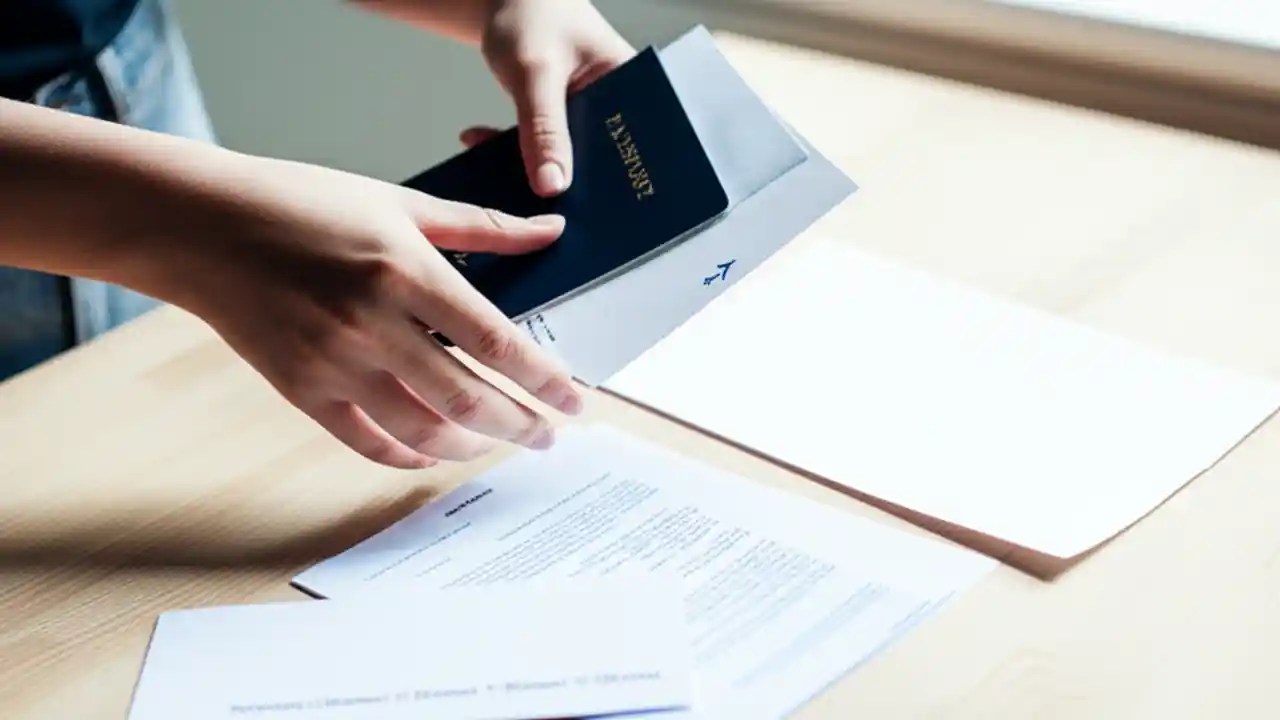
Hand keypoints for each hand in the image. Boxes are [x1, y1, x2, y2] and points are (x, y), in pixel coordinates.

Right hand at [153, 154, 583, 468]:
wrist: (203, 228)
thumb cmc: (303, 204)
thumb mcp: (398, 202)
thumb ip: (482, 227)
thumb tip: (550, 231)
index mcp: (404, 270)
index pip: (495, 341)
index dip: (545, 379)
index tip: (577, 400)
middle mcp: (372, 324)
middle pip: (467, 398)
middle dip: (520, 425)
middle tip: (548, 435)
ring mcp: (334, 363)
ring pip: (422, 429)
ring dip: (472, 446)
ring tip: (499, 442)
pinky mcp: (302, 390)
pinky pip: (366, 443)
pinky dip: (409, 456)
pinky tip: (436, 452)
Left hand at [464, 0, 633, 193]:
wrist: (504, 1)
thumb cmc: (532, 17)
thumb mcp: (536, 72)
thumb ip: (544, 129)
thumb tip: (552, 187)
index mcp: (633, 88)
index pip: (636, 145)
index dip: (617, 181)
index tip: (588, 205)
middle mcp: (616, 108)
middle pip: (602, 161)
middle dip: (571, 182)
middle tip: (540, 201)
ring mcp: (587, 118)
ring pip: (569, 161)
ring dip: (535, 170)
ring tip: (504, 177)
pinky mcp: (560, 125)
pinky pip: (542, 151)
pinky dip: (513, 151)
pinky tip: (481, 143)